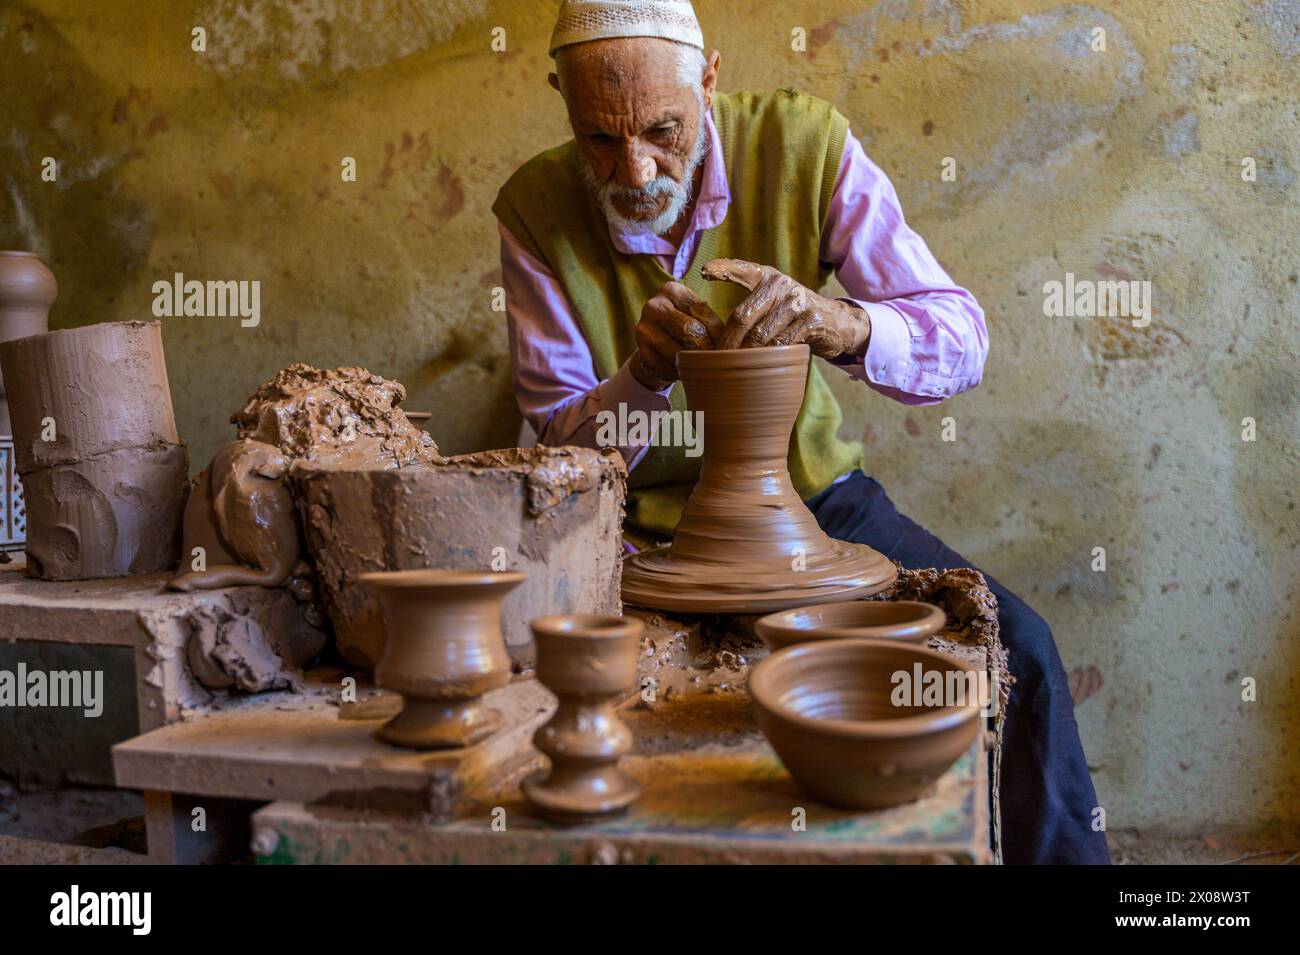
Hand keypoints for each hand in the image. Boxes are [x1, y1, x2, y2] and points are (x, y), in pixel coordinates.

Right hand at [631, 281, 723, 389]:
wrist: (657, 348)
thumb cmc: (686, 330)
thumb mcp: (699, 318)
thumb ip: (712, 323)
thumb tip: (733, 338)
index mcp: (672, 290)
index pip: (702, 312)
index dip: (718, 332)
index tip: (728, 345)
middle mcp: (654, 305)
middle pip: (690, 329)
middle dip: (707, 346)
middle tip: (717, 358)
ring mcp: (643, 328)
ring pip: (679, 350)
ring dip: (695, 361)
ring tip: (703, 364)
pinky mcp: (642, 352)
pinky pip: (669, 365)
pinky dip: (681, 371)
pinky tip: (685, 369)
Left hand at [702, 258, 870, 358]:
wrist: (837, 323)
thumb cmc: (794, 316)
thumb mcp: (774, 301)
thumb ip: (750, 305)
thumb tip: (714, 331)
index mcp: (767, 277)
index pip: (742, 270)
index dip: (723, 269)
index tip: (704, 271)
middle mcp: (781, 284)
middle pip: (743, 315)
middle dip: (727, 341)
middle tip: (716, 359)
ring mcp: (797, 301)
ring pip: (760, 334)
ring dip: (746, 354)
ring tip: (734, 368)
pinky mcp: (811, 320)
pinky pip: (781, 343)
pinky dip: (768, 357)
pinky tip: (761, 366)